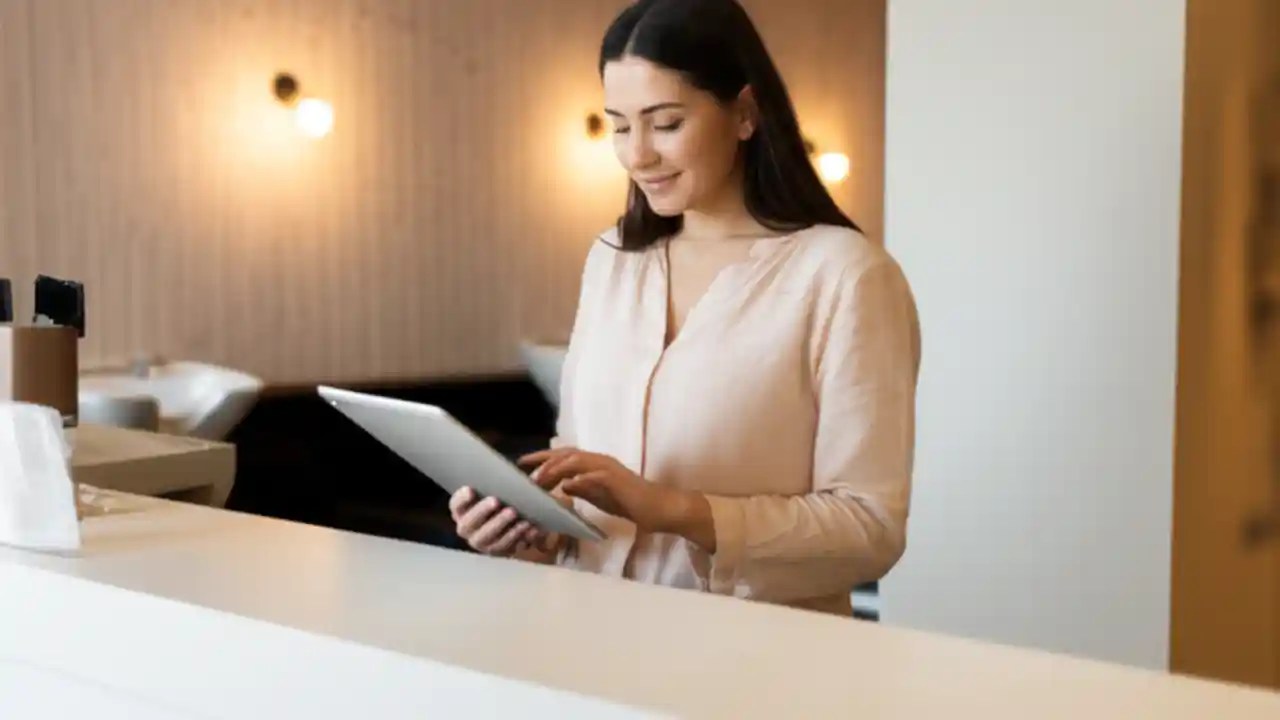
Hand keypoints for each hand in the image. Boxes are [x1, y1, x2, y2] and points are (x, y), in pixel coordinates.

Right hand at [448, 486, 539, 555]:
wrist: (514, 518)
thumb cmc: (503, 497)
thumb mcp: (502, 488)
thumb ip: (509, 481)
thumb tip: (534, 476)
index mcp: (462, 510)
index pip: (456, 505)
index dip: (461, 499)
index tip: (471, 489)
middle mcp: (468, 529)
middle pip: (469, 524)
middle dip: (482, 512)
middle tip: (496, 501)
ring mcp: (482, 543)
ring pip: (489, 540)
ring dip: (504, 528)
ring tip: (519, 518)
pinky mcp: (499, 552)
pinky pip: (508, 548)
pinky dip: (520, 538)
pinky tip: (531, 528)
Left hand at [518, 447, 690, 533]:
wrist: (656, 507)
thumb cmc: (628, 502)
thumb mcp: (597, 495)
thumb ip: (581, 488)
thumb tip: (563, 485)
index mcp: (594, 463)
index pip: (564, 455)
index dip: (543, 457)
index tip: (522, 463)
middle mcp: (599, 460)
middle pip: (566, 453)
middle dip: (543, 459)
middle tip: (524, 468)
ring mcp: (608, 468)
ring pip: (577, 461)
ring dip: (556, 469)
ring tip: (540, 480)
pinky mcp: (617, 479)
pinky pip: (595, 476)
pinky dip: (580, 479)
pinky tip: (567, 486)